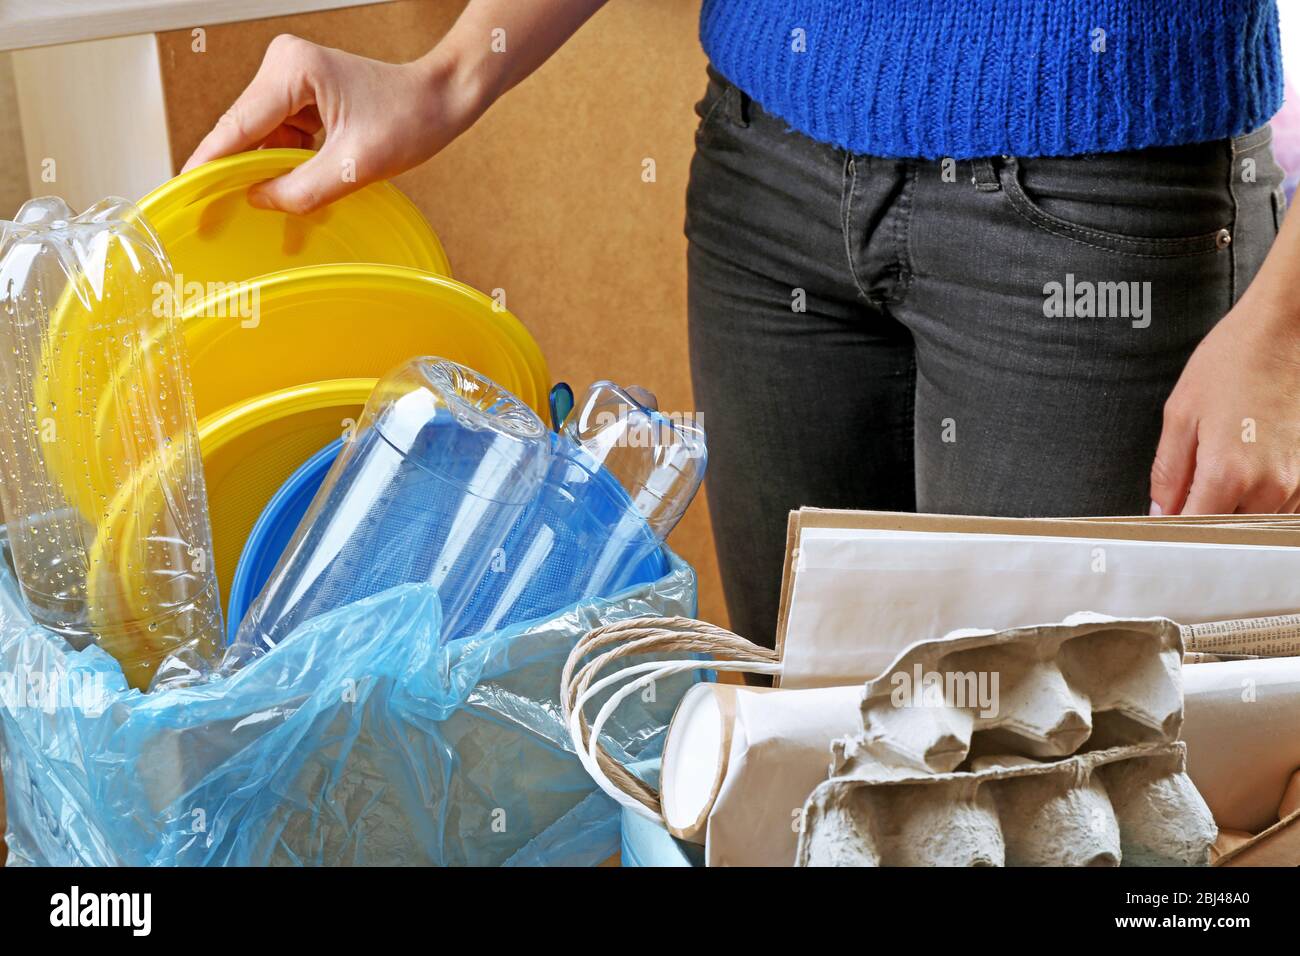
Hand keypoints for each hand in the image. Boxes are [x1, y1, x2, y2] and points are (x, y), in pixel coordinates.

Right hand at [182, 34, 480, 213]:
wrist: (442, 101)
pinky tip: (289, 199)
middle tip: (214, 219)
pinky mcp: (304, 97)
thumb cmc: (411, 120)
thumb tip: (258, 201)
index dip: (209, 164)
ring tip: (265, 217)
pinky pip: (284, 140)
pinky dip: (287, 169)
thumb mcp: (354, 167)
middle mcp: (284, 67)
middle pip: (246, 132)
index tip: (185, 192)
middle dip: (237, 176)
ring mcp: (292, 81)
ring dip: (269, 177)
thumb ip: (301, 190)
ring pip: (264, 141)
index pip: (237, 126)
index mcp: (292, 70)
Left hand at [1150, 297, 1299, 513]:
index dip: (1173, 533)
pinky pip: (1284, 506)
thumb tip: (1160, 511)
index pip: (1194, 531)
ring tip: (1224, 469)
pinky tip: (1250, 469)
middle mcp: (1271, 486)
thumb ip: (1167, 472)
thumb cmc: (1236, 360)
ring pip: (1257, 522)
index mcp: (1229, 473)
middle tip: (1187, 496)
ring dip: (1235, 510)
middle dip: (1203, 519)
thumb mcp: (1181, 413)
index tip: (1161, 527)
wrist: (1289, 330)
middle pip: (1227, 532)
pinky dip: (1262, 498)